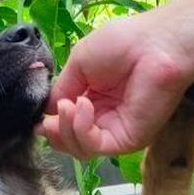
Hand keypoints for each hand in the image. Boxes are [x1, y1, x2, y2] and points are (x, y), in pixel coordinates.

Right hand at [37, 10, 193, 157]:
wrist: (154, 45)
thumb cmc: (122, 44)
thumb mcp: (79, 64)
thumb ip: (62, 89)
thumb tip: (47, 112)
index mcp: (92, 100)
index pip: (65, 125)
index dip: (50, 125)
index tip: (39, 118)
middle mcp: (103, 119)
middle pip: (69, 142)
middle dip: (55, 132)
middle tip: (49, 119)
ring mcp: (114, 132)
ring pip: (79, 149)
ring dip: (66, 129)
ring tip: (70, 105)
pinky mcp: (125, 141)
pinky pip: (94, 146)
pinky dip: (81, 129)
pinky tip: (83, 106)